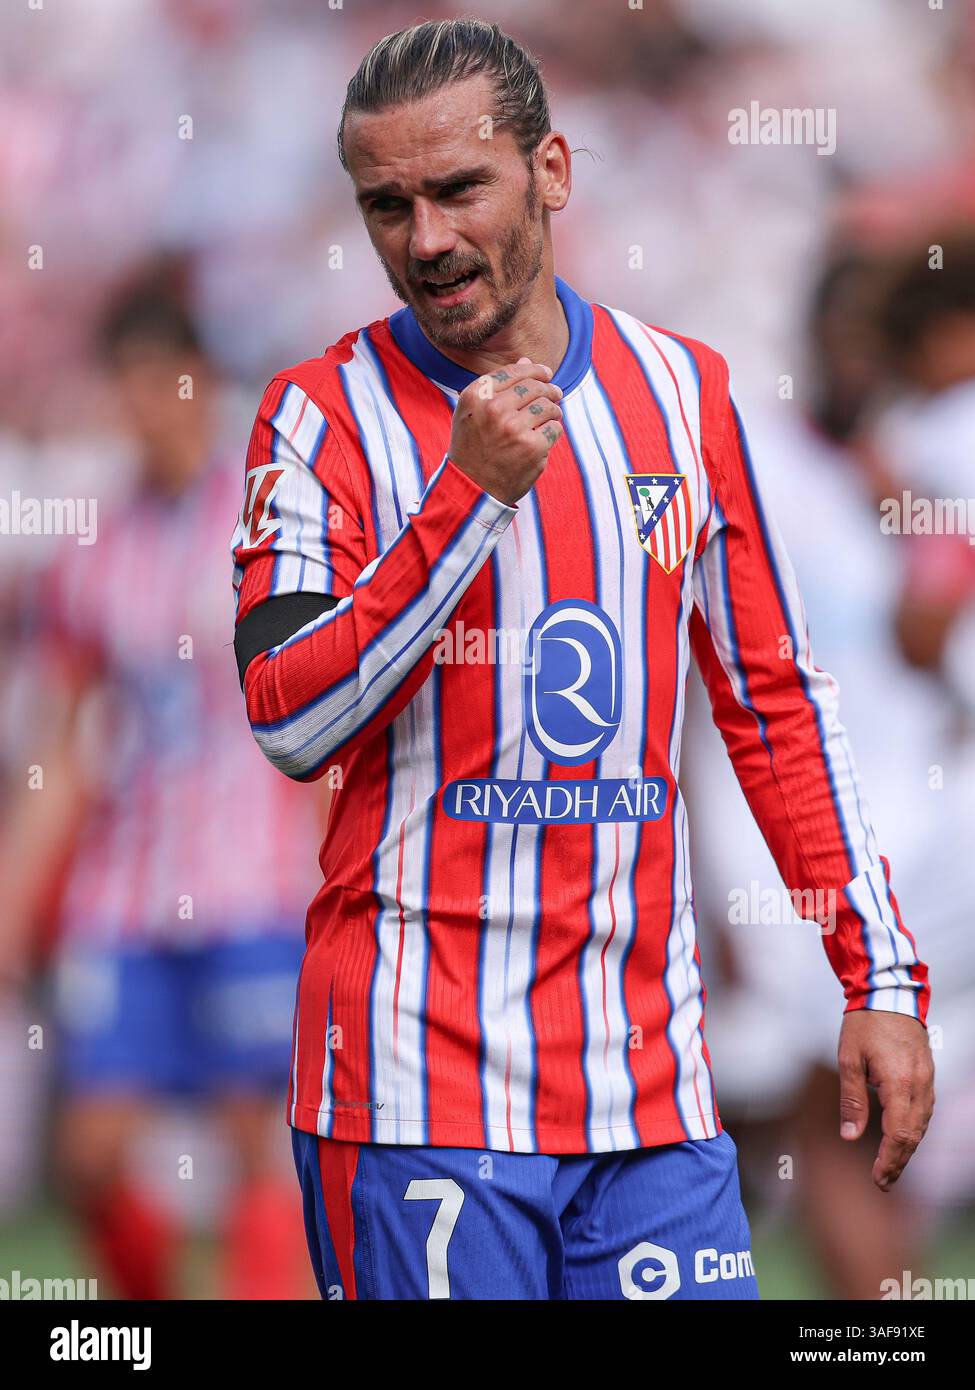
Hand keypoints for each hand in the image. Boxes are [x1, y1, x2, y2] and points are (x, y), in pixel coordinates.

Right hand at [448, 356, 562, 505]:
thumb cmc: (473, 447)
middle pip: (535, 386)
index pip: (514, 371)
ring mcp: (514, 428)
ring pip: (548, 406)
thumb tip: (527, 360)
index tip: (546, 374)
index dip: (535, 370)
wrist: (472, 487)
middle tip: (555, 394)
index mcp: (476, 395)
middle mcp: (494, 409)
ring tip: (550, 417)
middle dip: (549, 389)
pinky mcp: (532, 447)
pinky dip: (554, 431)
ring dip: (554, 410)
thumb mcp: (474, 412)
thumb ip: (498, 386)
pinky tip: (545, 437)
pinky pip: (555, 428)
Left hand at [837, 1009, 934, 1190]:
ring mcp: (927, 1080)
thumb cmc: (865, 1023)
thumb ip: (852, 1100)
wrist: (890, 993)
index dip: (888, 1161)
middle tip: (883, 1183)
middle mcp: (919, 1085)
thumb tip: (850, 1136)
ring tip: (890, 1168)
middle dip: (899, 1163)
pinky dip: (914, 1131)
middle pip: (914, 1136)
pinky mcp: (927, 1075)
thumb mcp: (849, 1059)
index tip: (877, 1179)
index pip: (898, 1135)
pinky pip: (925, 1111)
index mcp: (899, 1083)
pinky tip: (903, 1140)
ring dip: (908, 1150)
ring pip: (922, 1126)